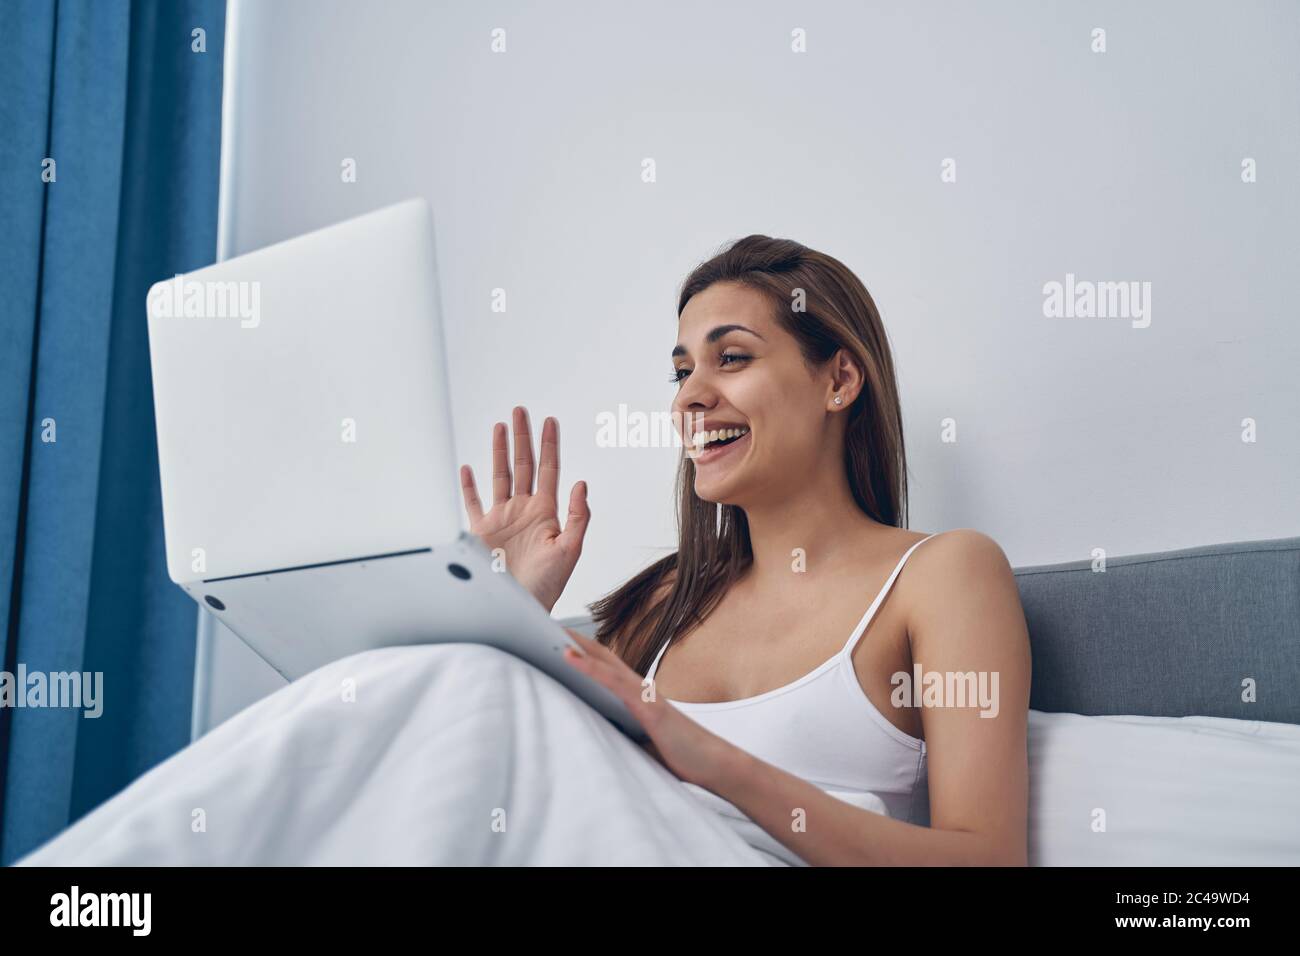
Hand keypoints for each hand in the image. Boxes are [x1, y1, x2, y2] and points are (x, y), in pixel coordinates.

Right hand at [459, 406, 589, 614]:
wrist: (516, 610)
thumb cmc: (545, 588)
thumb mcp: (569, 551)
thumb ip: (577, 517)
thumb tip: (581, 483)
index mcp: (545, 513)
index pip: (549, 470)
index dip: (550, 445)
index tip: (550, 421)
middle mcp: (523, 512)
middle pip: (523, 465)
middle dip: (523, 438)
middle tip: (521, 411)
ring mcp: (501, 520)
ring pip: (499, 476)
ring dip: (499, 451)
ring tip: (501, 426)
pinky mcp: (480, 532)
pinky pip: (473, 503)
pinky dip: (469, 486)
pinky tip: (468, 468)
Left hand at [560, 629, 739, 789]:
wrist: (715, 767)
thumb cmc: (680, 756)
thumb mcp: (641, 743)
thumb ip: (619, 732)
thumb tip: (589, 732)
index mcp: (636, 697)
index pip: (603, 666)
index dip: (579, 650)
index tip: (550, 638)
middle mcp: (639, 688)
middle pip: (599, 655)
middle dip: (570, 639)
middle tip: (537, 623)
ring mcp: (644, 695)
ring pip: (603, 661)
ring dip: (573, 644)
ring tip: (543, 630)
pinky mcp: (649, 708)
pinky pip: (614, 682)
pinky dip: (589, 666)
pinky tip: (567, 657)